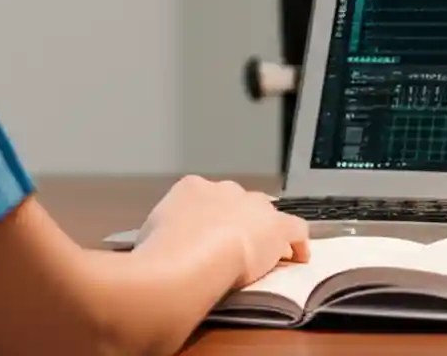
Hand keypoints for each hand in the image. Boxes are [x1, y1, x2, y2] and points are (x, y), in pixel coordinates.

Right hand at [135, 175, 310, 287]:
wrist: (190, 259)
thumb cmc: (161, 250)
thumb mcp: (149, 235)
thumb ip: (160, 233)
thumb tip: (158, 242)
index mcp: (191, 187)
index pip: (203, 197)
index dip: (207, 218)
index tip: (204, 238)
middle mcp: (224, 189)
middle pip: (237, 202)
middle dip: (236, 221)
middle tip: (230, 248)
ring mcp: (253, 205)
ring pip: (267, 213)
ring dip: (265, 230)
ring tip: (264, 254)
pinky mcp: (277, 226)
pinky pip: (295, 230)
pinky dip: (297, 244)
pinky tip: (297, 258)